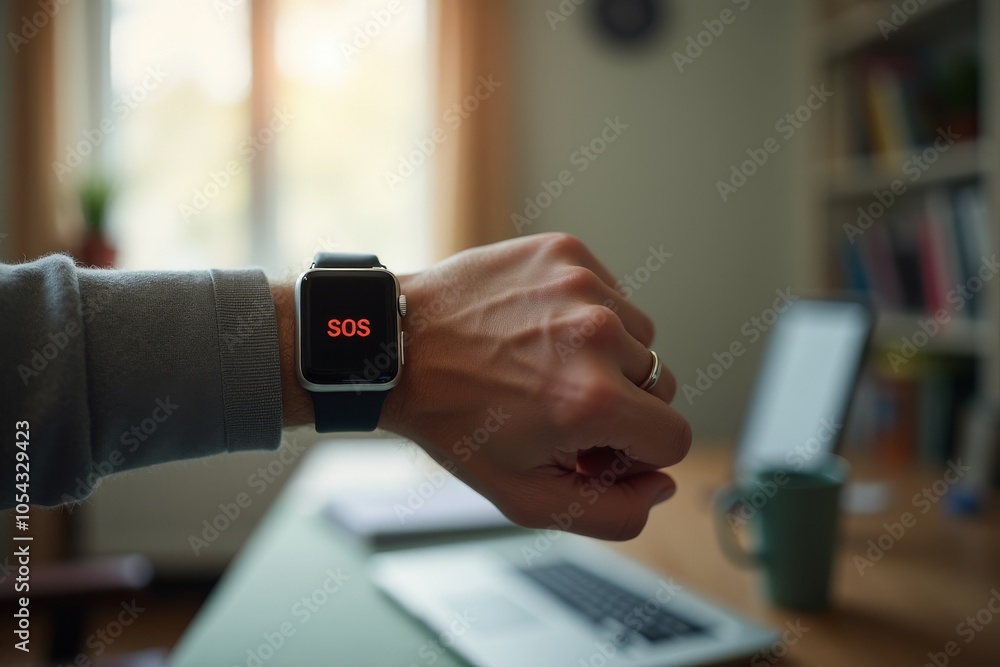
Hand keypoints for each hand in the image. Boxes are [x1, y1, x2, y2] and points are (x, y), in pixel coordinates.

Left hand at [380, 233, 690, 539]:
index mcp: (591, 400)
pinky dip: (588, 315)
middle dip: (622, 406)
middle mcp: (597, 334)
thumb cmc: (454, 420)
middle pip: (662, 386)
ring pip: (640, 338)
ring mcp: (583, 286)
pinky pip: (613, 294)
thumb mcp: (524, 497)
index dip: (635, 454)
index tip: (594, 447)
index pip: (673, 438)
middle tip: (564, 408)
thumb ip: (611, 512)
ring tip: (548, 365)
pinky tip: (540, 330)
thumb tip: (659, 485)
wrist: (399, 346)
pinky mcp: (567, 253)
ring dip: (607, 358)